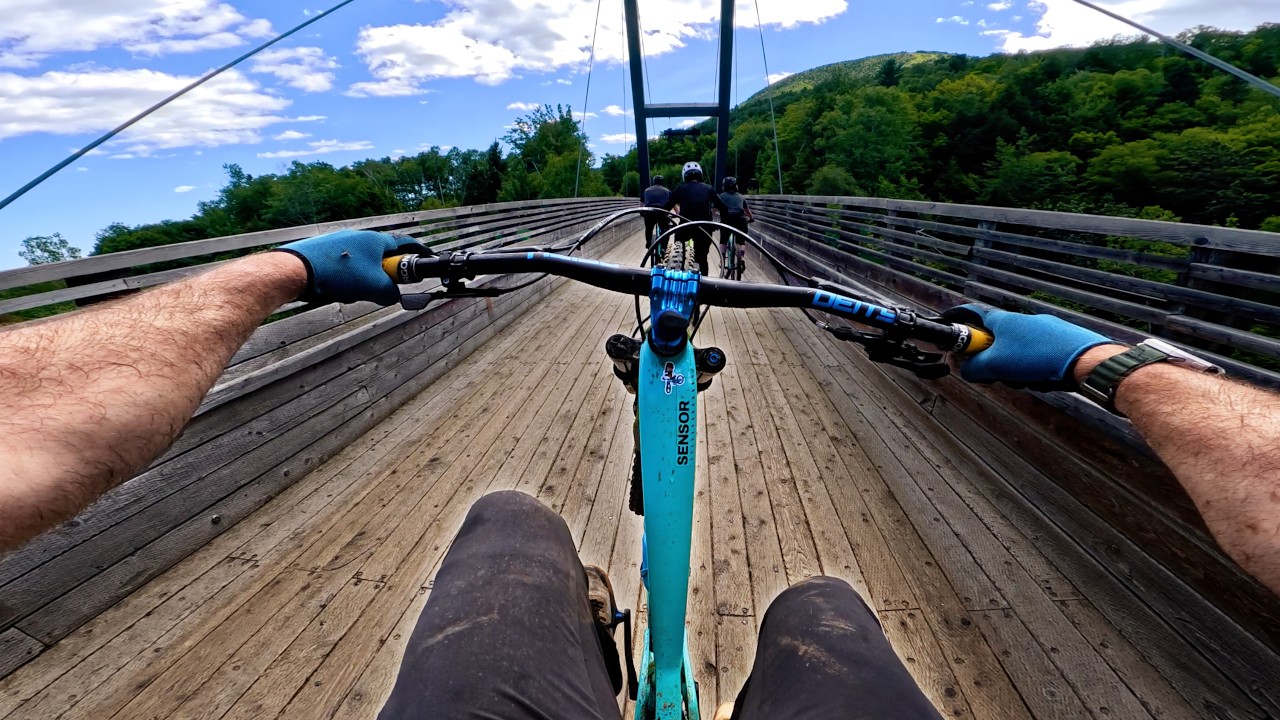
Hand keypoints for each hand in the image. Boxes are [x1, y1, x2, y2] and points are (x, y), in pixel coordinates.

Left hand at [275, 229, 424, 305]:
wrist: (296, 270)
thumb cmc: (338, 274)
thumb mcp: (375, 288)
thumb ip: (391, 293)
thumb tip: (393, 296)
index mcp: (376, 240)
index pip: (406, 244)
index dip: (419, 253)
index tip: (428, 259)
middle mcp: (359, 237)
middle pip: (383, 258)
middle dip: (383, 276)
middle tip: (380, 290)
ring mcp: (341, 242)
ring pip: (363, 265)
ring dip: (363, 281)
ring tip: (351, 292)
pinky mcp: (326, 251)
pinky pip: (346, 268)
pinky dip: (347, 280)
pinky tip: (336, 290)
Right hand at [942, 304, 1112, 389]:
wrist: (1086, 361)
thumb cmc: (1039, 358)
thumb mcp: (996, 366)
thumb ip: (974, 368)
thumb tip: (965, 370)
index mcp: (1004, 321)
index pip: (974, 314)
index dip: (960, 320)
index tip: (952, 329)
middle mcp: (1023, 320)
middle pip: (995, 338)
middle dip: (992, 358)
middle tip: (995, 373)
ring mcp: (1044, 329)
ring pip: (1017, 349)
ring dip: (1015, 367)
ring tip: (1025, 380)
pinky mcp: (1061, 340)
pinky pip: (1037, 354)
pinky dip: (1034, 368)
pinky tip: (1042, 379)